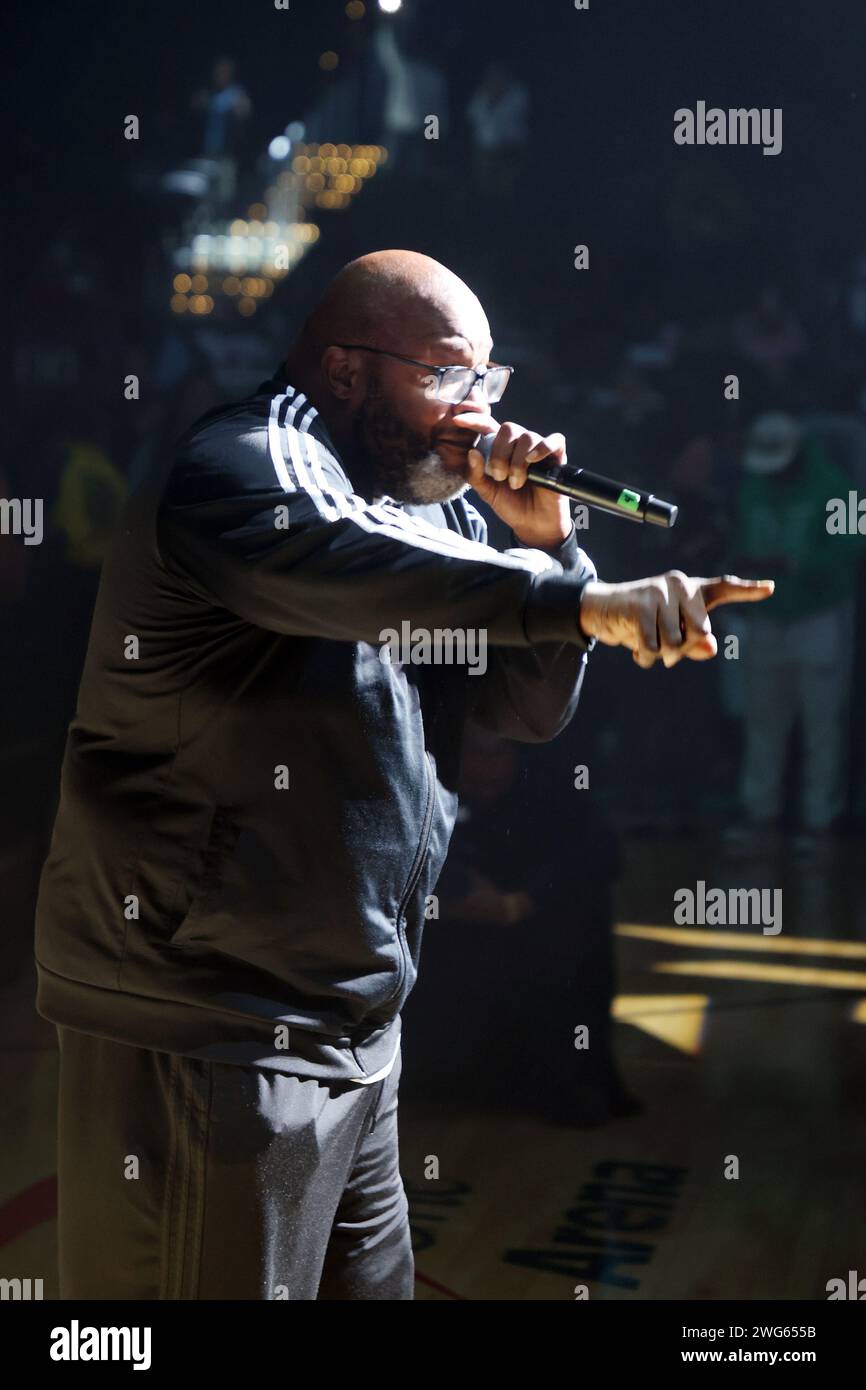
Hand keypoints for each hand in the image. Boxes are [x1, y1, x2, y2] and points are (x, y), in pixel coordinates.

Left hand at [453, 411, 572, 550]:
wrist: (532, 524)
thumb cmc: (510, 504)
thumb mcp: (487, 491)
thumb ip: (475, 474)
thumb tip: (472, 452)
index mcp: (501, 448)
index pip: (488, 425)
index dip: (474, 420)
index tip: (457, 421)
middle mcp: (519, 445)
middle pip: (509, 428)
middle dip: (500, 453)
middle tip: (499, 476)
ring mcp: (539, 450)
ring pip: (528, 437)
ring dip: (518, 461)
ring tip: (515, 483)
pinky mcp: (557, 457)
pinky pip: (554, 441)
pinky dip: (542, 448)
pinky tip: (533, 461)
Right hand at [578, 571, 774, 667]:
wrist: (604, 610)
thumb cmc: (647, 623)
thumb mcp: (674, 635)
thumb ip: (696, 644)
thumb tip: (710, 647)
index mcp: (694, 589)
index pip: (725, 587)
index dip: (749, 590)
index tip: (771, 588)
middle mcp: (680, 584)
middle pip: (699, 632)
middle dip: (681, 649)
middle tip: (664, 646)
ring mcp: (660, 592)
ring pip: (673, 643)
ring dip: (659, 655)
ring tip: (647, 643)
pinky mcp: (640, 605)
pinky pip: (652, 646)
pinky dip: (644, 656)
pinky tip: (635, 646)